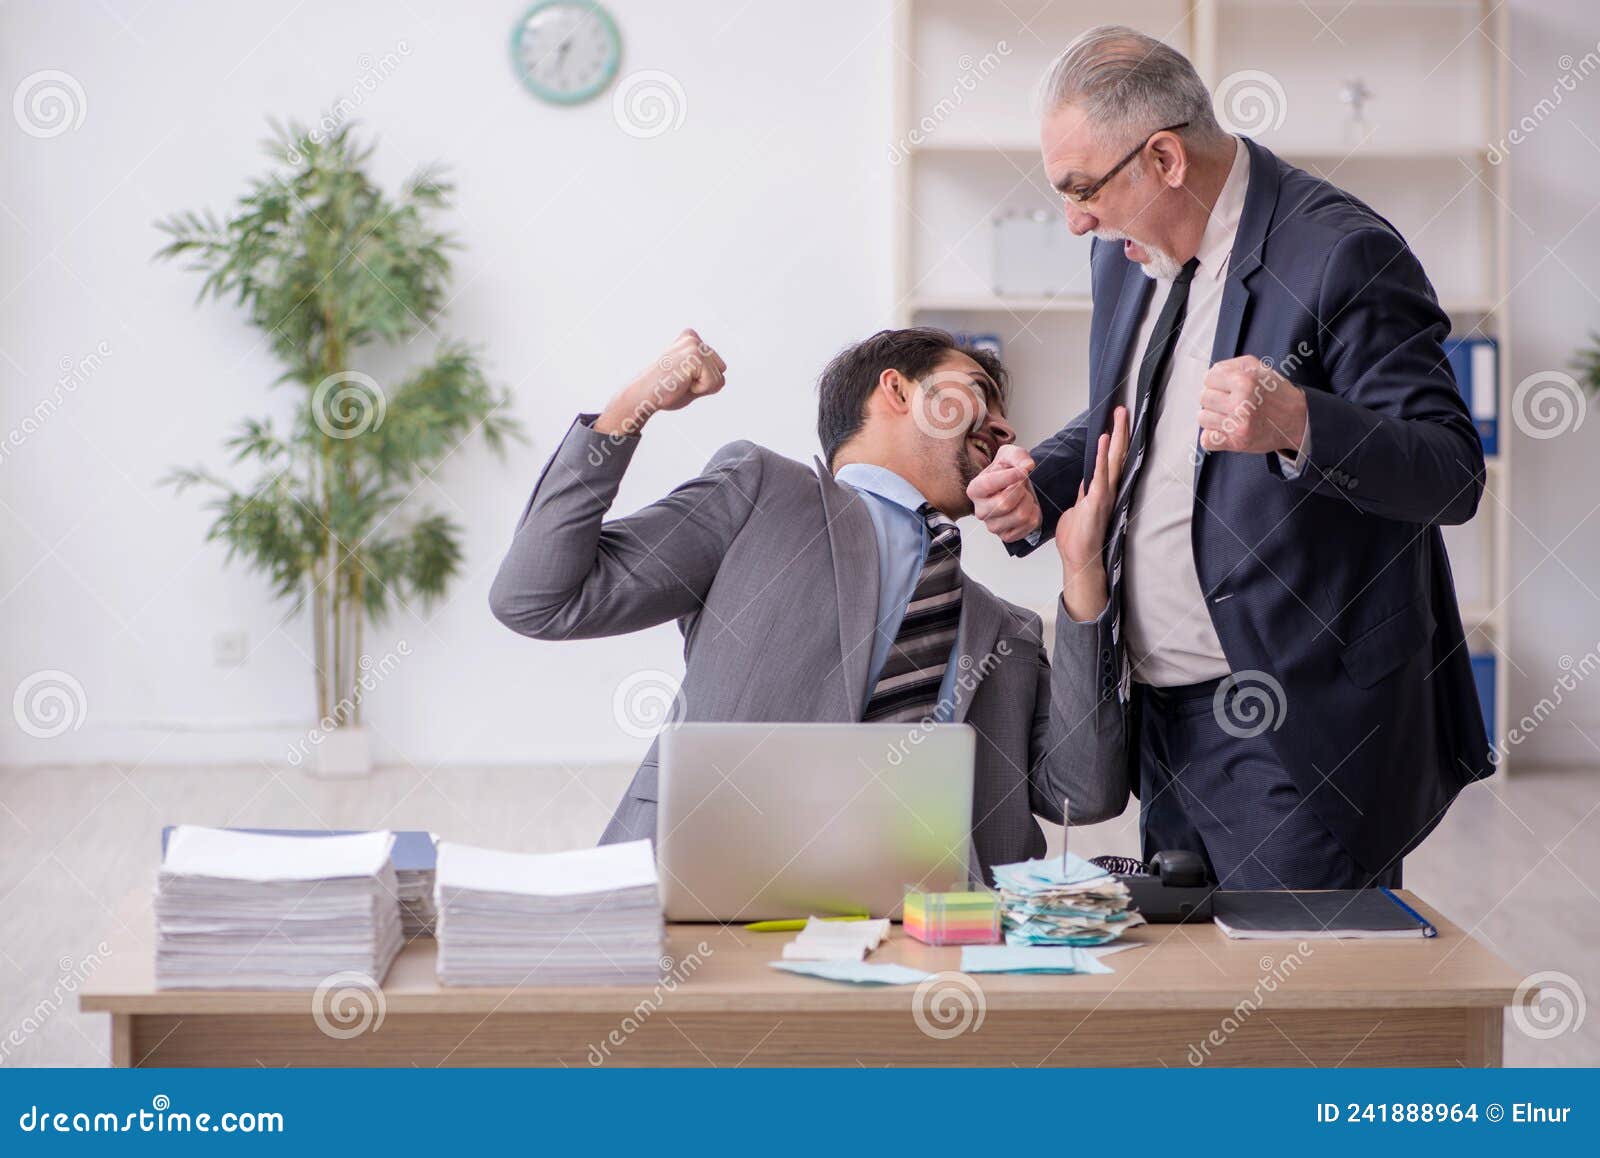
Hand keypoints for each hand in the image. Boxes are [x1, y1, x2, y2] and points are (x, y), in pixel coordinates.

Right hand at [594, 329, 726, 436]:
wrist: (644, 396)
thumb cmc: (664, 390)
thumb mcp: (690, 377)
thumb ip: (706, 372)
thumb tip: (722, 376)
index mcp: (690, 338)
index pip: (717, 366)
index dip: (702, 380)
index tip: (680, 378)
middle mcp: (692, 337)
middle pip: (721, 369)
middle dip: (705, 383)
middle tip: (680, 381)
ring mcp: (694, 345)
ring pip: (719, 377)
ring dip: (701, 387)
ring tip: (679, 382)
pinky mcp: (695, 356)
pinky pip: (713, 382)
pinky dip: (699, 390)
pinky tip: (680, 383)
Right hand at [965, 444, 1040, 541]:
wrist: (1015, 489)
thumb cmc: (1008, 473)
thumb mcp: (1010, 456)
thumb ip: (1018, 456)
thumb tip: (1027, 465)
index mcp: (975, 490)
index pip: (989, 484)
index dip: (1010, 477)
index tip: (1023, 471)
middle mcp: (980, 511)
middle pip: (1004, 503)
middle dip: (1020, 491)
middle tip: (1021, 486)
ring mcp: (992, 526)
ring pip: (1020, 515)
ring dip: (1029, 502)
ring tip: (1024, 497)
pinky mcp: (1006, 536)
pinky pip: (1029, 525)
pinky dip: (1035, 514)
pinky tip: (1027, 508)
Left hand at [1055, 406, 1128, 622]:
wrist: (1079, 559)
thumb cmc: (1078, 539)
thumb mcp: (1078, 509)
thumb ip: (1083, 496)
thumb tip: (1085, 485)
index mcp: (1102, 490)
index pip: (1109, 460)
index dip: (1113, 441)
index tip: (1115, 422)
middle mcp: (1108, 490)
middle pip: (1117, 455)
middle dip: (1121, 431)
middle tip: (1123, 409)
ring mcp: (1105, 494)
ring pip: (1114, 459)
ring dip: (1117, 436)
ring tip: (1120, 414)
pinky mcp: (1098, 500)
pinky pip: (1102, 473)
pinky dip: (1104, 455)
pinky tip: (1106, 438)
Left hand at [1198, 355, 1307, 455]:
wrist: (1297, 420)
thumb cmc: (1277, 395)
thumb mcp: (1260, 368)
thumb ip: (1232, 366)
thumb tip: (1209, 375)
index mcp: (1244, 380)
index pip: (1208, 378)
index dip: (1216, 382)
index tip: (1226, 387)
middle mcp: (1241, 402)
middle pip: (1204, 397)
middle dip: (1215, 399)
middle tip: (1232, 402)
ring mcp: (1238, 424)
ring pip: (1203, 418)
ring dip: (1214, 418)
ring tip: (1231, 416)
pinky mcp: (1236, 442)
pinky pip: (1206, 440)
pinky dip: (1213, 437)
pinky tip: (1226, 431)